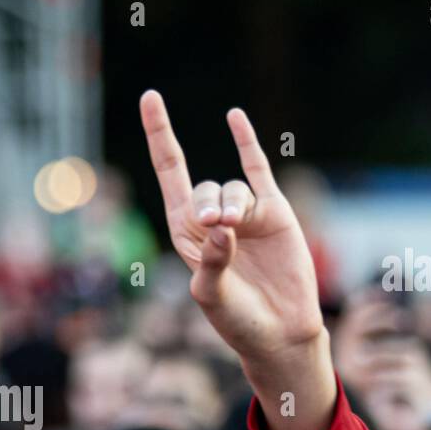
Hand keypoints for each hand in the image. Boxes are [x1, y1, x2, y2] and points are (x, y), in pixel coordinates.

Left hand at [140, 91, 322, 364]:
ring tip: (236, 229)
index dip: (160, 136)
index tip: (150, 97)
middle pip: (202, 188)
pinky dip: (247, 143)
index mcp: (185, 233)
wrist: (280, 332)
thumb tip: (222, 227)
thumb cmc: (237, 320)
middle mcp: (212, 218)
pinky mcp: (274, 213)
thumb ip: (212, 261)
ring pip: (232, 189)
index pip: (170, 174)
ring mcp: (245, 213)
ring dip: (233, 205)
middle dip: (207, 203)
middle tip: (217, 227)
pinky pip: (259, 170)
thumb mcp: (212, 294)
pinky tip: (233, 118)